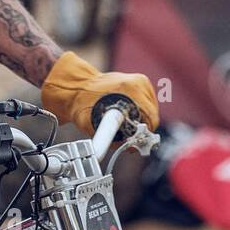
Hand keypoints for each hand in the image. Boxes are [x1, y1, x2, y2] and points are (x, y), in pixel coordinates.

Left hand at [39, 50, 159, 135]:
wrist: (77, 87)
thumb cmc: (82, 104)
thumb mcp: (91, 125)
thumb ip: (113, 140)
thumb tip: (132, 148)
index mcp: (130, 88)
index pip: (150, 118)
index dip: (142, 134)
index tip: (132, 142)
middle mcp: (139, 83)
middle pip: (152, 115)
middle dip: (140, 129)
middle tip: (126, 136)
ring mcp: (141, 81)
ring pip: (151, 111)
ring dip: (140, 120)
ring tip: (121, 122)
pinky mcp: (141, 83)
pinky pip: (147, 104)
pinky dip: (139, 112)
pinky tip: (125, 113)